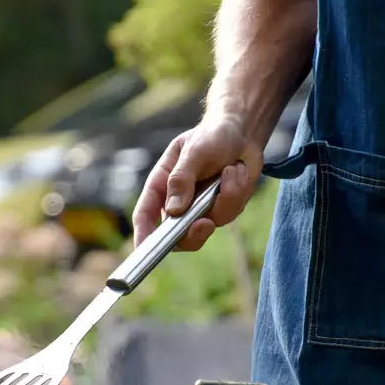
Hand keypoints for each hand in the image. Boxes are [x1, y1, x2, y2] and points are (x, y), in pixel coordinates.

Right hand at [132, 114, 262, 250]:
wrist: (241, 133)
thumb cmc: (211, 136)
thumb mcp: (194, 151)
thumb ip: (182, 179)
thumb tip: (174, 210)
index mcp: (161, 186)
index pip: (145, 215)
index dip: (143, 235)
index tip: (143, 251)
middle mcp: (178, 202)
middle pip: (177, 236)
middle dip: (192, 233)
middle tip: (204, 223)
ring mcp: (200, 208)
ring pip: (209, 224)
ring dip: (225, 197)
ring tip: (231, 169)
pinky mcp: (222, 209)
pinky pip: (230, 212)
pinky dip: (238, 192)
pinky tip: (237, 171)